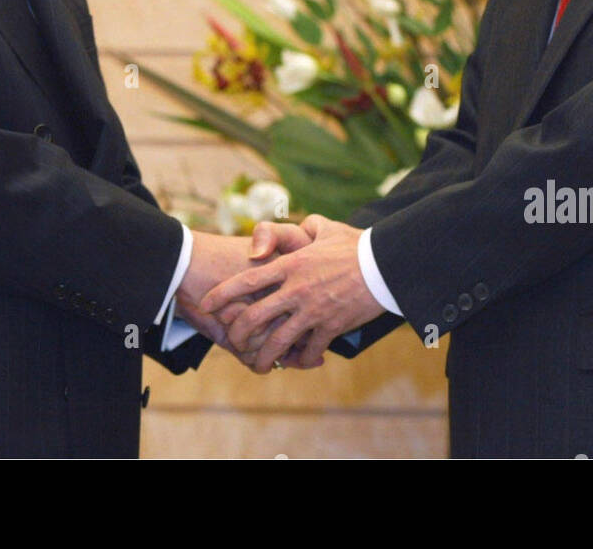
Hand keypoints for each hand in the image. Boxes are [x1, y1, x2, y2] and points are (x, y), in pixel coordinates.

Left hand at [201, 215, 385, 372]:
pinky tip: (300, 361)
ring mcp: (312, 311)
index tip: (208, 305)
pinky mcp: (331, 327)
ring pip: (277, 342)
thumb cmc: (355, 244)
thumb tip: (296, 228)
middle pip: (254, 318)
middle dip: (238, 334)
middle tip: (233, 342)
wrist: (384, 264)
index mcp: (290, 265)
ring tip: (261, 365)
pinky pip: (309, 350)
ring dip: (265, 357)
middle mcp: (296, 290)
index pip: (246, 281)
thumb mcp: (325, 227)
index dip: (222, 295)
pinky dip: (302, 360)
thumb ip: (303, 227)